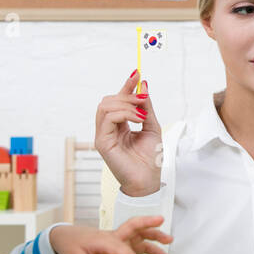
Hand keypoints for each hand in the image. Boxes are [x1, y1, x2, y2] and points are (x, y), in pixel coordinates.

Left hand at [51, 216, 170, 253]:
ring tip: (170, 242)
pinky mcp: (121, 243)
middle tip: (162, 220)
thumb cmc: (72, 246)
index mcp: (102, 240)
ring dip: (155, 237)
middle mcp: (114, 236)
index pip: (119, 247)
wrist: (66, 237)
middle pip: (133, 226)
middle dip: (148, 223)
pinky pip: (139, 244)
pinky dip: (151, 248)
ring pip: (140, 235)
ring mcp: (119, 239)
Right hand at [95, 70, 162, 196]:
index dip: (126, 85)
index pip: (118, 100)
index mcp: (118, 125)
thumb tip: (143, 84)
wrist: (149, 180)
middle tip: (143, 98)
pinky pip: (108, 118)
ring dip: (126, 104)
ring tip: (142, 113)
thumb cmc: (150, 159)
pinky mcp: (102, 142)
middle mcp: (108, 129)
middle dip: (127, 94)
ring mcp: (103, 135)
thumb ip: (146, 107)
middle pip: (109, 100)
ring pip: (105, 106)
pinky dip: (124, 114)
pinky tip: (138, 119)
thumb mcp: (151, 126)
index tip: (137, 72)